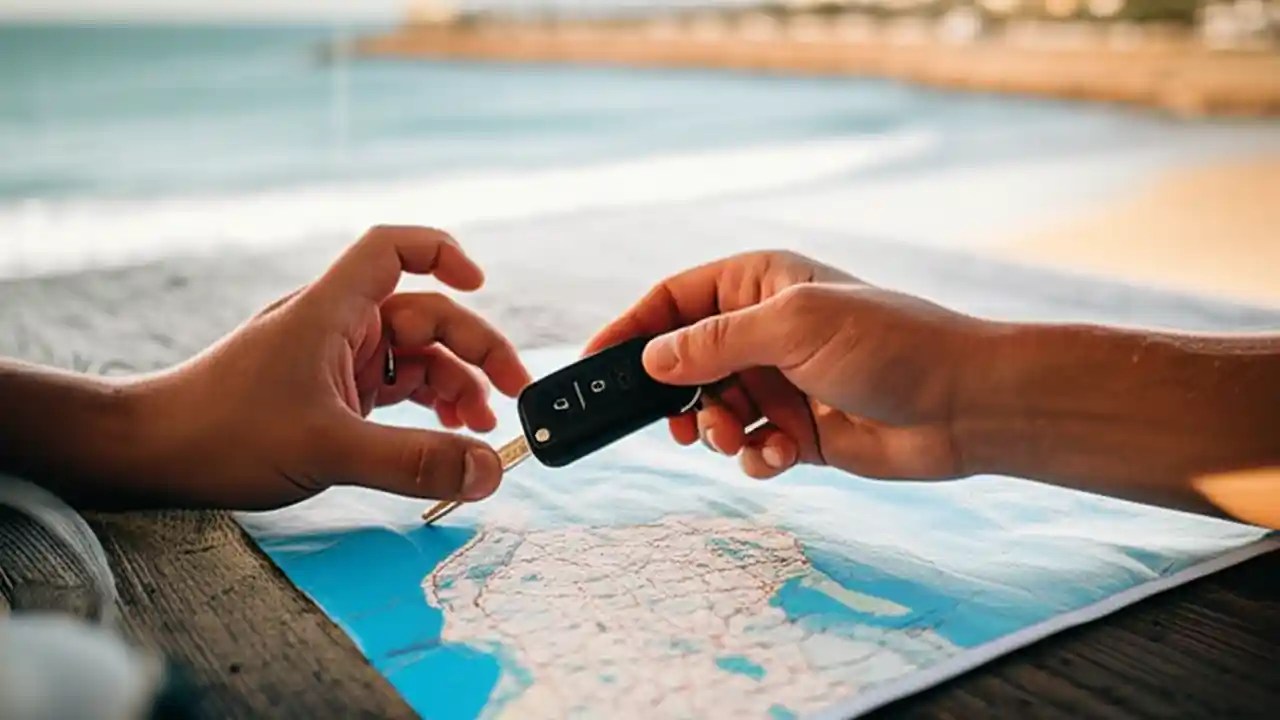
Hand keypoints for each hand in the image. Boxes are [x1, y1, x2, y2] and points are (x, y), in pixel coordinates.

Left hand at [128, 226, 531, 509]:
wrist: (150, 455)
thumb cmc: (220, 433)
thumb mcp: (328, 449)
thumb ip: (414, 460)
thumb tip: (488, 471)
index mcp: (332, 310)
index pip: (393, 248)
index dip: (443, 254)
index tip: (481, 284)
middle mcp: (336, 326)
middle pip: (424, 315)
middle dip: (474, 350)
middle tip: (514, 392)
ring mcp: (332, 361)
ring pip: (413, 359)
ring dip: (454, 387)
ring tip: (480, 428)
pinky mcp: (326, 396)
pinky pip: (392, 391)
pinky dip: (423, 410)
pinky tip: (444, 437)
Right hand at [586, 251, 988, 480]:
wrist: (964, 406)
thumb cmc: (889, 344)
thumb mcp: (792, 327)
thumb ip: (714, 343)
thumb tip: (651, 360)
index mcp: (759, 284)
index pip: (674, 300)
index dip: (631, 330)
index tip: (594, 367)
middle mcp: (764, 330)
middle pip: (684, 363)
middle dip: (679, 397)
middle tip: (681, 424)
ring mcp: (780, 382)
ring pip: (712, 411)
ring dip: (719, 432)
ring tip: (746, 438)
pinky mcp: (797, 430)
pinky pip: (749, 447)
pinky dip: (756, 457)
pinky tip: (782, 456)